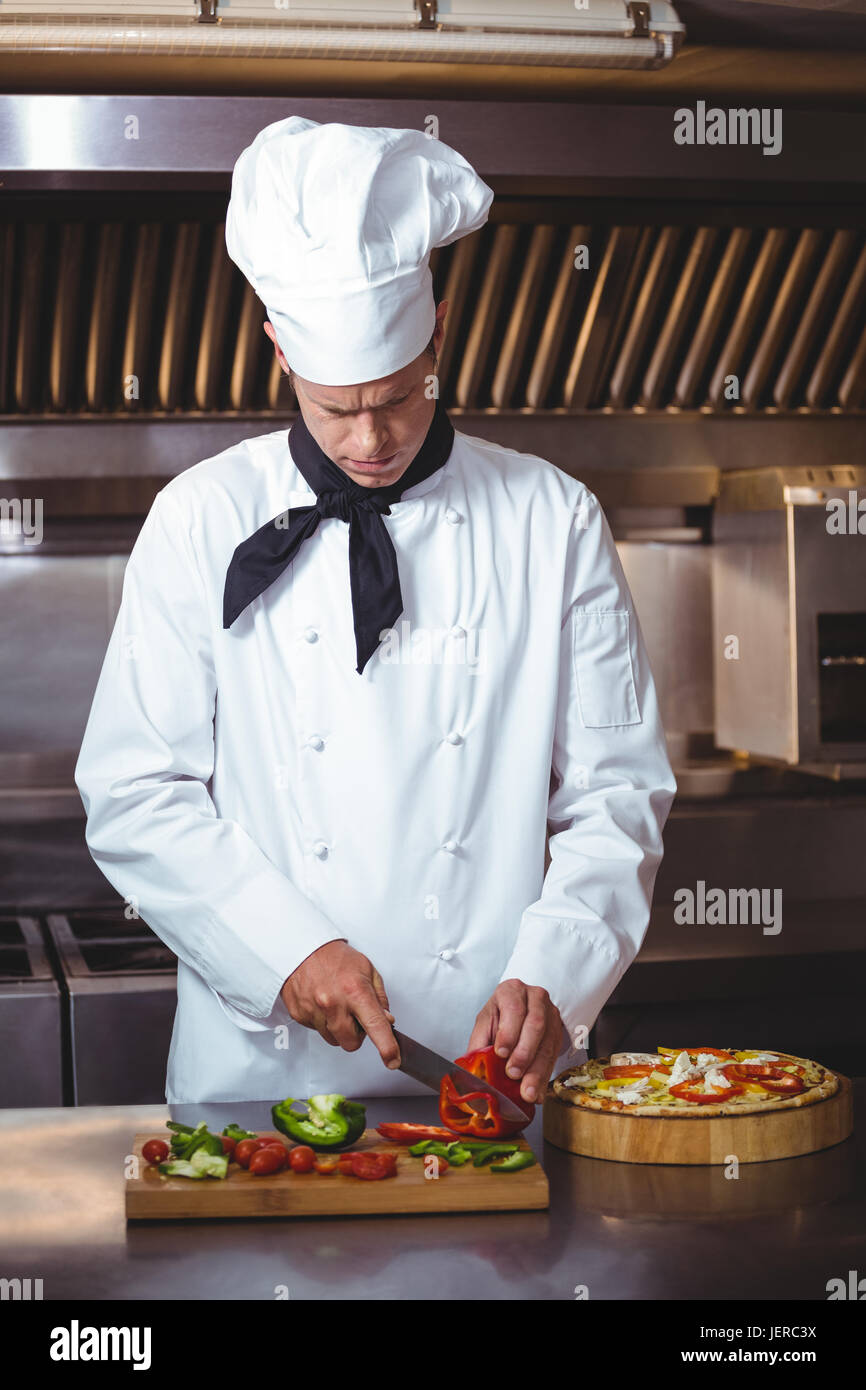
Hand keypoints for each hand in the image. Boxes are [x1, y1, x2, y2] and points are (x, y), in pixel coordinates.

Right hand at [280, 940, 400, 1070]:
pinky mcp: (300, 1015)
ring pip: (333, 1039)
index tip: (393, 1060)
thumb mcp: (367, 970)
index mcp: (355, 991)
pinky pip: (317, 1031)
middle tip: (354, 1015)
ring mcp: (314, 1011)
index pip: (375, 1026)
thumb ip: (379, 998)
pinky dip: (322, 1021)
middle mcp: (333, 1004)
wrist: (302, 948)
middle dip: (357, 1035)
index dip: (387, 1047)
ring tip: (336, 1004)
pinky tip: (321, 1003)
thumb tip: (386, 1020)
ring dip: (338, 1028)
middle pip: (351, 1043)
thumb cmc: (335, 958)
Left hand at [467, 979, 562, 1105]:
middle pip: (535, 1025)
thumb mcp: (485, 1024)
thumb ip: (479, 1044)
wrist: (519, 1010)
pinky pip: (554, 1055)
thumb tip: (472, 1071)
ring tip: (527, 1091)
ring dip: (537, 1070)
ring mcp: (551, 1013)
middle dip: (524, 1053)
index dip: (508, 1032)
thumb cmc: (499, 1017)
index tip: (501, 1053)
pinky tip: (538, 1091)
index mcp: (512, 991)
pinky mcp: (559, 1032)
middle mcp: (535, 998)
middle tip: (513, 1074)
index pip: (514, 1009)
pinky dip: (544, 1076)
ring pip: (548, 1042)